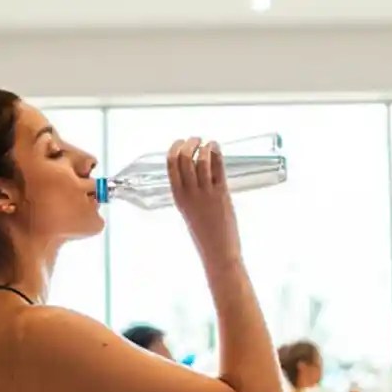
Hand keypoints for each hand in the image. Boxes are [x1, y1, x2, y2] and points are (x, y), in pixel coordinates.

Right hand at [167, 138, 239, 263]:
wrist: (218, 251)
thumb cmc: (205, 234)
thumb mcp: (189, 211)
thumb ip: (189, 193)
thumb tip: (194, 171)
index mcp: (178, 196)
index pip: (170, 165)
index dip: (174, 148)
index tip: (181, 142)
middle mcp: (189, 193)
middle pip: (183, 158)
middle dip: (189, 143)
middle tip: (196, 139)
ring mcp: (205, 193)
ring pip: (200, 159)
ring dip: (204, 146)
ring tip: (208, 143)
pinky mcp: (221, 194)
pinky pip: (217, 167)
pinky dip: (216, 153)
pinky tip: (216, 147)